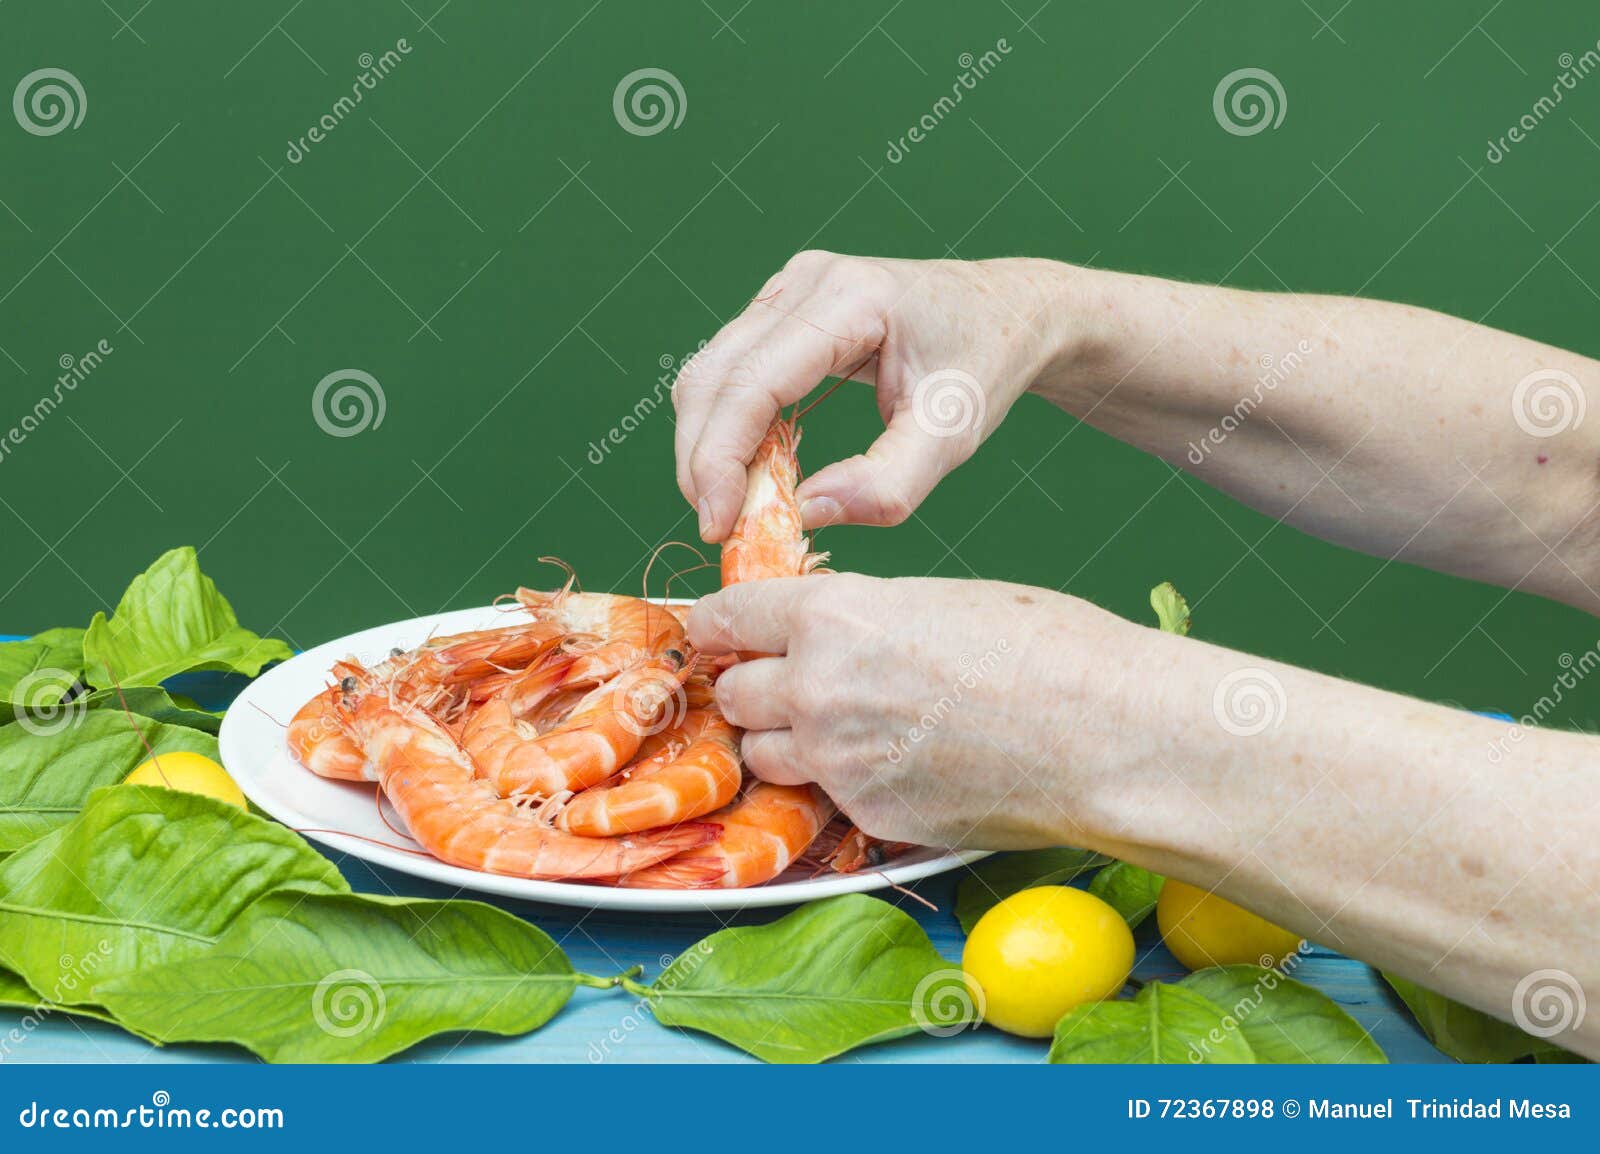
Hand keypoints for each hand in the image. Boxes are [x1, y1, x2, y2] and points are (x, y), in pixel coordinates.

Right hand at [674, 251, 1073, 539]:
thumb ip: (888, 482)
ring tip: (738, 506)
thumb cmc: (984, 364)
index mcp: (849, 298)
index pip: (752, 380)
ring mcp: (788, 289)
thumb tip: (805, 513)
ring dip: (709, 446)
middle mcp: (806, 281)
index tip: (717, 524)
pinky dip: (729, 428)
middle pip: (712, 376)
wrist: (1006, 310)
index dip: (719, 457)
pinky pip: (731, 372)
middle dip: (703, 459)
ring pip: (710, 375)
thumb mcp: (953, 434)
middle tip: (719, 529)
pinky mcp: (782, 309)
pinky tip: (755, 471)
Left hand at [686, 572, 1146, 848]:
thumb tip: (830, 631)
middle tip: (794, 683)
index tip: (724, 633)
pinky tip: (893, 764)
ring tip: (842, 727)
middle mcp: (816, 689)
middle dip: (757, 686)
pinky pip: (823, 796)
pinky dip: (841, 782)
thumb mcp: (937, 600)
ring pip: (765, 754)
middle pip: (737, 694)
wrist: (1106, 737)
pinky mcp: (868, 815)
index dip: (722, 626)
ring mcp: (838, 760)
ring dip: (787, 740)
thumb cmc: (1047, 650)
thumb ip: (862, 617)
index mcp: (832, 617)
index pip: (726, 618)